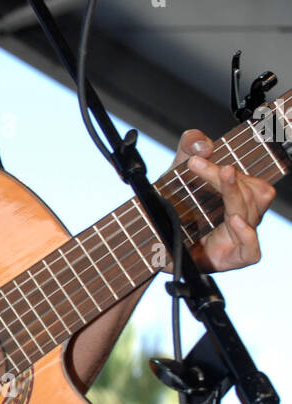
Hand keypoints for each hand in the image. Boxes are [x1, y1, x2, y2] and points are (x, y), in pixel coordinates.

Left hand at [171, 128, 274, 271]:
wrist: (150, 242)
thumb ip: (190, 146)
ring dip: (235, 193)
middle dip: (225, 177)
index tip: (197, 158)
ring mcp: (237, 238)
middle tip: (197, 164)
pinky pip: (252, 252)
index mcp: (234, 196)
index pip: (249, 180)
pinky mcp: (231, 259)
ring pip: (252, 214)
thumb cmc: (172, 208)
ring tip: (222, 178)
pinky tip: (235, 221)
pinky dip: (247, 235)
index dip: (230, 167)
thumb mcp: (178, 172)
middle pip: (252, 193)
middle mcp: (240, 216)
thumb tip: (202, 144)